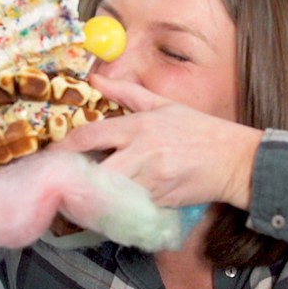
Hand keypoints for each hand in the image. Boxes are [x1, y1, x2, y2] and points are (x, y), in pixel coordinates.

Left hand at [52, 73, 261, 210]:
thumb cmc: (200, 131)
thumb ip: (126, 92)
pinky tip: (108, 208)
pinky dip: (116, 209)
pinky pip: (130, 208)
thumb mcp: (163, 105)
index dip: (65, 148)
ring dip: (92, 198)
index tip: (53, 156)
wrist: (234, 160)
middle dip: (74, 180)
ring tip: (78, 198)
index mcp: (139, 126)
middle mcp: (142, 152)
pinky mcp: (161, 200)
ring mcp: (152, 179)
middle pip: (94, 171)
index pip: (90, 135)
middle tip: (60, 184)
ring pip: (109, 194)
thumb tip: (96, 79)